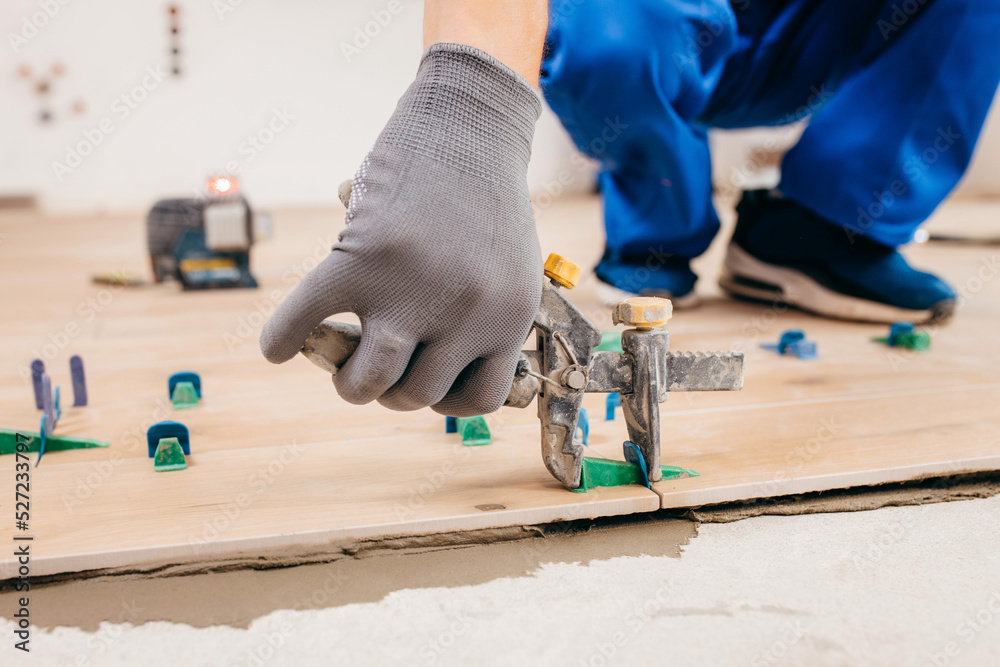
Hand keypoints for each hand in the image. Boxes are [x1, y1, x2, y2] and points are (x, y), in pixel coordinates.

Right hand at [260, 43, 542, 415]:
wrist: (468, 124)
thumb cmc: (488, 199)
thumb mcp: (510, 268)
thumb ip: (482, 320)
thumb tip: (429, 367)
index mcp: (508, 317)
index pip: (477, 400)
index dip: (444, 400)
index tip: (425, 379)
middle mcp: (464, 312)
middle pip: (415, 395)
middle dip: (391, 391)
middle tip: (376, 365)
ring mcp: (410, 288)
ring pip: (368, 381)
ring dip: (349, 384)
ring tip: (341, 365)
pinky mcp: (359, 258)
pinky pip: (305, 320)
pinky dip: (282, 339)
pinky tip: (277, 348)